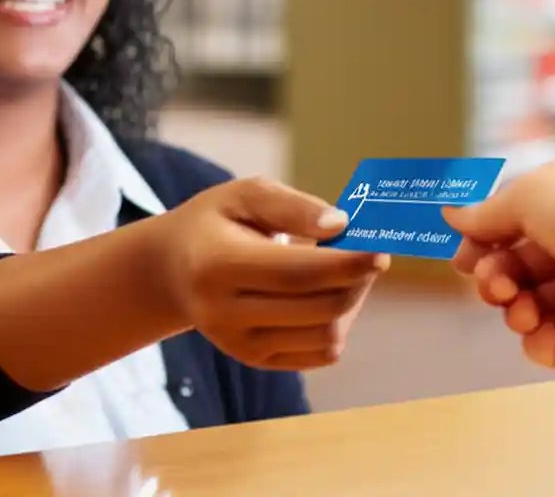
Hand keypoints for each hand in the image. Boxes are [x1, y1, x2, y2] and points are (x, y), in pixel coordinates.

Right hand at [153, 177, 388, 369]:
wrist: (173, 271)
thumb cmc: (217, 222)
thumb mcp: (245, 194)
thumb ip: (293, 206)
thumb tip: (340, 225)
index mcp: (216, 265)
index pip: (296, 273)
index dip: (346, 264)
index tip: (381, 251)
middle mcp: (223, 313)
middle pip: (319, 307)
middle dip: (358, 280)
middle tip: (368, 252)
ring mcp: (240, 344)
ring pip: (327, 335)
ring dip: (351, 301)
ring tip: (342, 271)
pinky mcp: (256, 359)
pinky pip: (321, 353)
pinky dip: (337, 322)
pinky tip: (324, 294)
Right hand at [442, 150, 554, 367]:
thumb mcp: (529, 195)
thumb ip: (488, 212)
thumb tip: (451, 214)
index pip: (516, 226)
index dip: (484, 242)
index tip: (465, 255)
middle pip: (518, 269)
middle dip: (494, 276)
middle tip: (493, 280)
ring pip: (531, 307)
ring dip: (512, 308)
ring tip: (520, 306)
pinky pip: (554, 347)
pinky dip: (538, 343)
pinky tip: (541, 331)